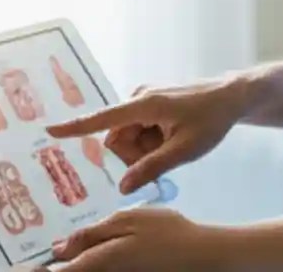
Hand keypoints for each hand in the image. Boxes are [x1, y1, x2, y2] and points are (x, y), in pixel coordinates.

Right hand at [46, 79, 245, 193]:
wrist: (232, 96)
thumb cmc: (211, 121)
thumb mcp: (184, 150)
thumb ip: (152, 167)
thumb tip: (123, 186)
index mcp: (144, 105)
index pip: (102, 119)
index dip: (75, 127)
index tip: (49, 130)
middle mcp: (138, 97)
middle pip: (118, 137)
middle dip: (135, 153)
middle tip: (165, 155)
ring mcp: (144, 98)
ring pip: (129, 135)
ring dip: (145, 147)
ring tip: (173, 144)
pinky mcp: (150, 101)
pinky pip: (138, 127)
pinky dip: (150, 139)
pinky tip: (172, 137)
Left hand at [50, 207, 226, 271]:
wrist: (202, 255)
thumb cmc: (166, 231)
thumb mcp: (127, 221)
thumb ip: (92, 234)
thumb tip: (60, 249)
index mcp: (100, 261)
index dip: (45, 270)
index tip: (32, 265)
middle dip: (62, 266)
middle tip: (52, 257)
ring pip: (90, 270)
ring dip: (79, 264)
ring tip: (70, 254)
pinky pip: (105, 271)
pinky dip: (95, 264)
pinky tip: (99, 253)